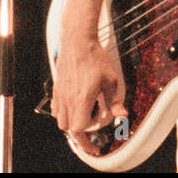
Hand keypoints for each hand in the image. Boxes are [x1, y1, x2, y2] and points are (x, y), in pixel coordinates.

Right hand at [55, 0, 128, 154]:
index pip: (79, 127)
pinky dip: (63, 114)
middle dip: (80, 134)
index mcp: (83, 98)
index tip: (97, 136)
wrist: (78, 42)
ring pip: (60, 120)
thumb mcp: (111, 79)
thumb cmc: (96, 58)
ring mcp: (61, 94)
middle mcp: (69, 98)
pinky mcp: (57, 88)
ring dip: (71, 123)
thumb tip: (122, 115)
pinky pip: (56, 109)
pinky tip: (74, 107)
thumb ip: (115, 101)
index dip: (88, 134)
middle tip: (91, 134)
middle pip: (68, 128)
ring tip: (85, 117)